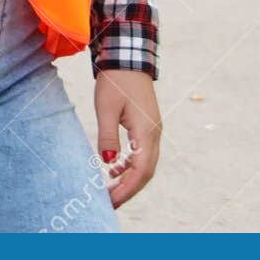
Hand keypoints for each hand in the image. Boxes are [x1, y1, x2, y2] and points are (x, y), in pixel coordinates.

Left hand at [95, 68, 161, 207]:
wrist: (128, 56)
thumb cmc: (116, 81)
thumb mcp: (106, 108)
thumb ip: (108, 136)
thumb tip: (109, 164)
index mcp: (146, 132)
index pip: (140, 171)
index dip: (126, 190)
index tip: (111, 203)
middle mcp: (154, 134)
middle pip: (146, 172)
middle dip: (129, 190)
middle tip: (110, 203)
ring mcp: (153, 130)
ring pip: (146, 164)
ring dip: (130, 179)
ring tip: (110, 190)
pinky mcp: (148, 125)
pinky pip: (143, 153)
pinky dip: (131, 165)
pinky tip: (115, 168)